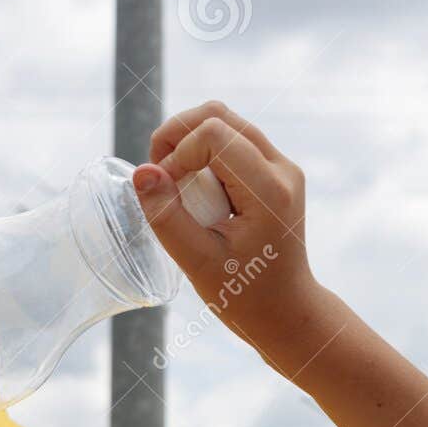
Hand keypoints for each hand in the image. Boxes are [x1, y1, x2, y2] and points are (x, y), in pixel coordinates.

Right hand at [131, 101, 320, 346]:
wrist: (286, 311)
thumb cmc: (244, 296)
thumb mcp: (197, 263)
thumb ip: (167, 217)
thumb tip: (141, 173)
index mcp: (270, 191)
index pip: (214, 135)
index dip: (176, 154)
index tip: (163, 192)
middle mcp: (282, 168)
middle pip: (218, 115)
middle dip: (176, 137)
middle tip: (158, 176)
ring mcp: (281, 167)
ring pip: (224, 122)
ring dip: (187, 143)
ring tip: (172, 183)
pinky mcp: (272, 173)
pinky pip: (230, 141)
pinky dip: (201, 155)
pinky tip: (191, 190)